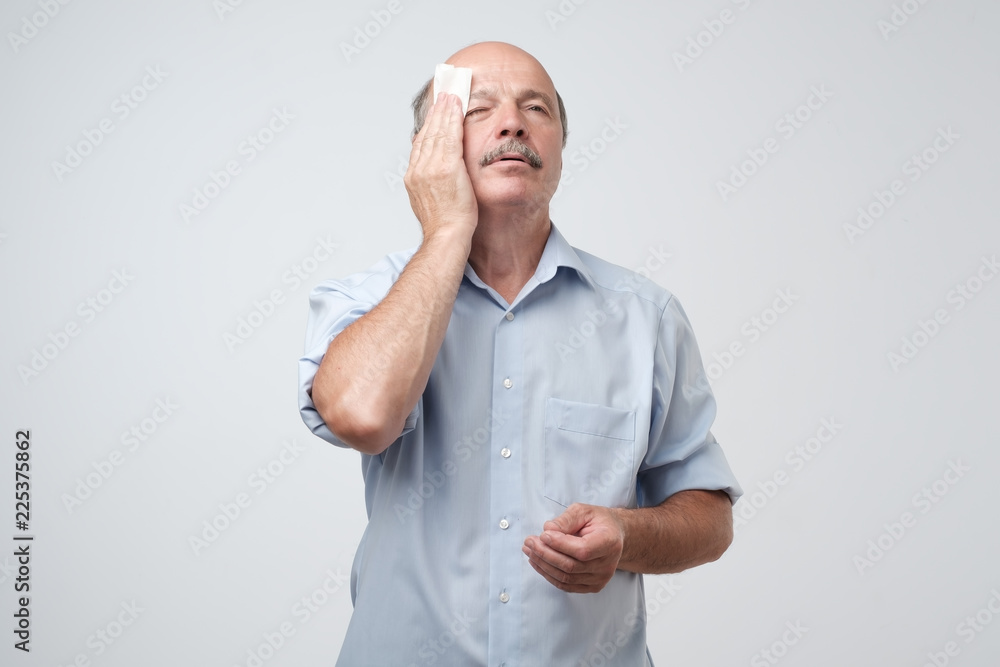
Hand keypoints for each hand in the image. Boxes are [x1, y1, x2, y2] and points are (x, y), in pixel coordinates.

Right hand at [403, 92, 477, 239]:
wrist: (446, 236)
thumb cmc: (443, 225)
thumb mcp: (429, 202)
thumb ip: (429, 184)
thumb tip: (432, 175)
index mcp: (413, 177)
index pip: (420, 144)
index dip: (427, 126)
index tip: (434, 112)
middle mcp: (419, 169)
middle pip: (427, 133)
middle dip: (436, 112)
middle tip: (443, 94)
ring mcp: (431, 167)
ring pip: (438, 131)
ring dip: (445, 110)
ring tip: (451, 94)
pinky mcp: (447, 167)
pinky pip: (450, 136)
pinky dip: (453, 119)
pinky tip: (457, 106)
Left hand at [522, 503, 624, 592]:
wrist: (615, 536)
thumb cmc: (599, 521)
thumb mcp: (584, 511)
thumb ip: (566, 519)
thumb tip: (548, 530)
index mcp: (609, 542)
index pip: (582, 550)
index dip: (560, 544)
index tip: (543, 535)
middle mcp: (607, 564)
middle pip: (571, 566)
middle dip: (545, 554)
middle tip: (529, 542)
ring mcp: (600, 578)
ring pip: (566, 578)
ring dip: (543, 565)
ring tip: (530, 551)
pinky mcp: (592, 586)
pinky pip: (566, 585)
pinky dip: (549, 575)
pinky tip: (538, 563)